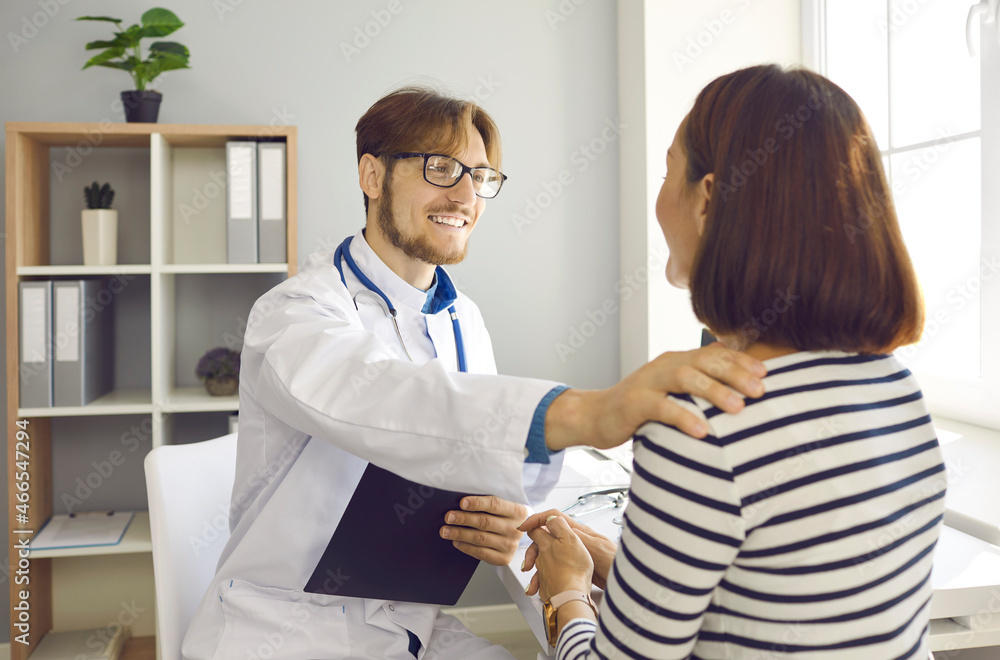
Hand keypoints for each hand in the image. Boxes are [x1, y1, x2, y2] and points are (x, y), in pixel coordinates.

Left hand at [441, 495, 528, 565]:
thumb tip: (461, 503)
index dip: (477, 503)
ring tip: (445, 531)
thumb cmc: (504, 516)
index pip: (495, 504)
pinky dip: (466, 547)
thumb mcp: (503, 506)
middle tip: (448, 517)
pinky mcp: (504, 558)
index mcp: (517, 511)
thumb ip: (487, 504)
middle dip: (464, 519)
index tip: (461, 503)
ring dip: (460, 534)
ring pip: (480, 538)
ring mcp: (510, 545)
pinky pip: (481, 552)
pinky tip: (456, 541)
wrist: (515, 534)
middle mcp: (516, 529)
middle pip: (485, 522)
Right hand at [520, 510, 615, 593]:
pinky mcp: (573, 569)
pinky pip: (554, 572)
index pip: (552, 518)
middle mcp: (573, 541)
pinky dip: (546, 580)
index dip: (536, 520)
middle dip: (533, 552)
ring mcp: (572, 555)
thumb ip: (575, 535)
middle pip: (546, 540)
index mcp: (577, 532)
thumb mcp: (594, 546)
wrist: (625, 580)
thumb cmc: (614, 561)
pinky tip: (543, 589)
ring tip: (533, 584)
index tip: (523, 527)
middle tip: (528, 564)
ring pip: (548, 558)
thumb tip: (556, 523)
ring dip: (538, 570)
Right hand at [545, 342, 766, 450]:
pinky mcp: (633, 402)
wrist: (595, 415)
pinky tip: (702, 431)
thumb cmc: (640, 406)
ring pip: (685, 377)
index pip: (715, 354)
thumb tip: (736, 378)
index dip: (741, 362)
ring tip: (738, 408)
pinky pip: (661, 406)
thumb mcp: (672, 390)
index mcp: (678, 360)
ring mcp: (648, 382)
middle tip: (761, 391)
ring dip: (714, 391)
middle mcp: (665, 365)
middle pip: (704, 361)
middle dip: (735, 374)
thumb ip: (699, 383)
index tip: (767, 374)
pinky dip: (683, 416)